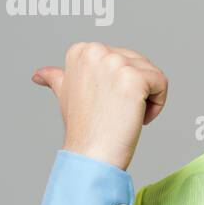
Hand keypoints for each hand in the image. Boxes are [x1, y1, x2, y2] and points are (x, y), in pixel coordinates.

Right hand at [31, 42, 168, 171]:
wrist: (91, 154)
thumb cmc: (84, 128)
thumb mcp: (66, 95)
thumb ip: (58, 78)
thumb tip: (40, 74)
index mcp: (81, 50)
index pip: (124, 58)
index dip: (121, 84)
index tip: (107, 102)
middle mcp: (97, 51)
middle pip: (141, 64)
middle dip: (136, 91)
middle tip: (116, 112)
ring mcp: (115, 63)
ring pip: (153, 74)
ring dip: (147, 99)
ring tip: (125, 115)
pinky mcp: (135, 78)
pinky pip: (162, 84)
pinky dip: (157, 105)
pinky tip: (139, 118)